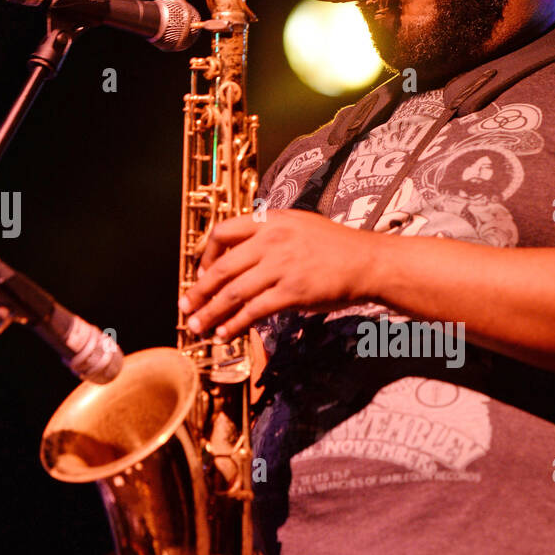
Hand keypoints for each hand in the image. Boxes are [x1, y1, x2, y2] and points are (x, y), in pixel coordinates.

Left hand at [178, 209, 378, 339]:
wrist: (368, 261)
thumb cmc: (337, 248)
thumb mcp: (300, 227)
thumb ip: (270, 237)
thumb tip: (244, 260)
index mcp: (271, 221)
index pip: (223, 232)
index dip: (206, 254)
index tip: (202, 272)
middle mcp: (272, 240)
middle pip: (222, 267)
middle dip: (199, 291)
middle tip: (186, 306)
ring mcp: (281, 265)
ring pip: (233, 292)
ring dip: (211, 312)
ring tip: (197, 326)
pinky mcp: (292, 291)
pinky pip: (254, 310)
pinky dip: (235, 324)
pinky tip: (225, 333)